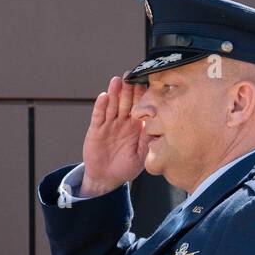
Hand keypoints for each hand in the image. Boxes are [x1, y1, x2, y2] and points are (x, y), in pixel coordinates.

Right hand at [80, 75, 150, 195]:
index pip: (140, 106)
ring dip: (114, 93)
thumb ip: (147, 141)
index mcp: (136, 126)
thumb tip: (158, 126)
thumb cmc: (126, 167)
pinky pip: (99, 116)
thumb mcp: (141, 156)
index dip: (142, 95)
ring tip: (117, 81)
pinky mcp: (96, 129)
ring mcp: (109, 124)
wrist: (105, 178)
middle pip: (125, 101)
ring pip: (112, 105)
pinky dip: (101, 106)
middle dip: (128, 88)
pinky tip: (104, 96)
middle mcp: (122, 122)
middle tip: (130, 75)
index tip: (146, 83)